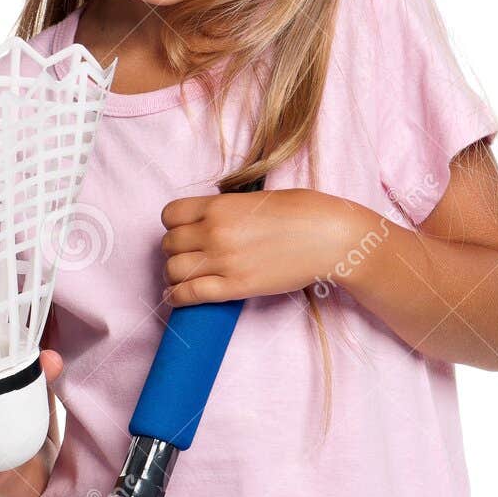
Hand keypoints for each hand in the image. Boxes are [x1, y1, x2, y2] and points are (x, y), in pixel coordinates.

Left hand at [160, 187, 350, 306]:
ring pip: (174, 270)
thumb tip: (208, 219)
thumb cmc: (301, 212)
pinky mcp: (236, 287)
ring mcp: (224, 261)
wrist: (328, 237)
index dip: (174, 224)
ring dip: (174, 275)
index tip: (183, 230)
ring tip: (184, 277)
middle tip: (188, 255)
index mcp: (220, 206)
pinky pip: (190, 294)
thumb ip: (226, 208)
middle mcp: (215, 232)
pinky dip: (177, 297)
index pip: (170, 214)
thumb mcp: (255, 199)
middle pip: (169, 244)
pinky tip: (177, 297)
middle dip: (175, 250)